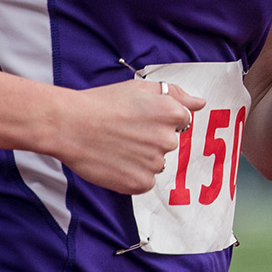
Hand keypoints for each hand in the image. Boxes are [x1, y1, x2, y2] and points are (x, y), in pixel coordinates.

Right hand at [53, 78, 206, 194]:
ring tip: (116, 146)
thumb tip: (200, 103)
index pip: (181, 122)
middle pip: (168, 144)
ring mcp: (155, 163)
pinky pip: (144, 181)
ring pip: (155, 163)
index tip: (138, 119)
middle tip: (123, 132)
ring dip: (141, 158)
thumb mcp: (140, 88)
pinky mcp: (141, 184)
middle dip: (151, 139)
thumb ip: (176, 94)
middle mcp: (168, 139)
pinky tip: (115, 162)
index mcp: (172, 113)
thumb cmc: (102, 103)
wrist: (70, 126)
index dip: (158, 120)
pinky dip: (132, 175)